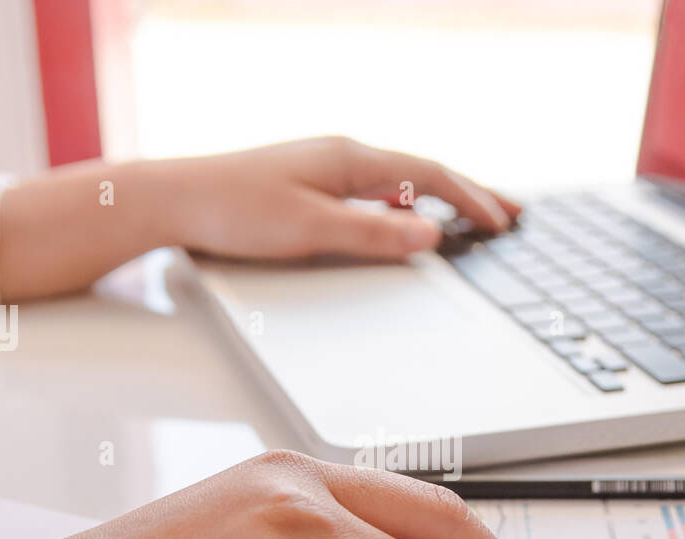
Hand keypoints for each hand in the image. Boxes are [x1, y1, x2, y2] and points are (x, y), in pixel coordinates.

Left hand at [159, 135, 521, 260]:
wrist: (174, 199)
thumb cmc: (234, 210)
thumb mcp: (310, 229)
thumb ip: (373, 234)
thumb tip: (431, 235)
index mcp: (350, 159)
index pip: (429, 175)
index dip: (471, 200)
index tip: (503, 222)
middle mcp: (343, 155)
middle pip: (422, 173)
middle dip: (469, 194)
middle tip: (510, 212)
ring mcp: (325, 166)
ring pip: (400, 180)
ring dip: (439, 198)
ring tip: (470, 216)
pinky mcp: (308, 182)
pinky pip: (374, 189)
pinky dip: (405, 204)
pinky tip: (405, 218)